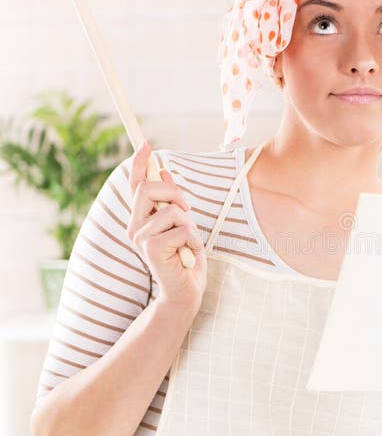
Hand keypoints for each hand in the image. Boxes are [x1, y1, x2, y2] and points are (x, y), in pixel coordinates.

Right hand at [127, 140, 207, 309]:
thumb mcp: (182, 224)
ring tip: (187, 243)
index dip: (139, 163)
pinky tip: (188, 253)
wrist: (186, 291)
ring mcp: (140, 238)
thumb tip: (166, 171)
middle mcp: (135, 226)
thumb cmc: (185, 258)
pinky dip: (192, 239)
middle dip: (174, 192)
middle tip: (186, 210)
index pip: (135, 185)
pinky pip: (179, 228)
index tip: (145, 144)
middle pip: (148, 188)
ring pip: (171, 210)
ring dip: (188, 224)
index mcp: (141, 219)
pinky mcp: (151, 249)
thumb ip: (172, 202)